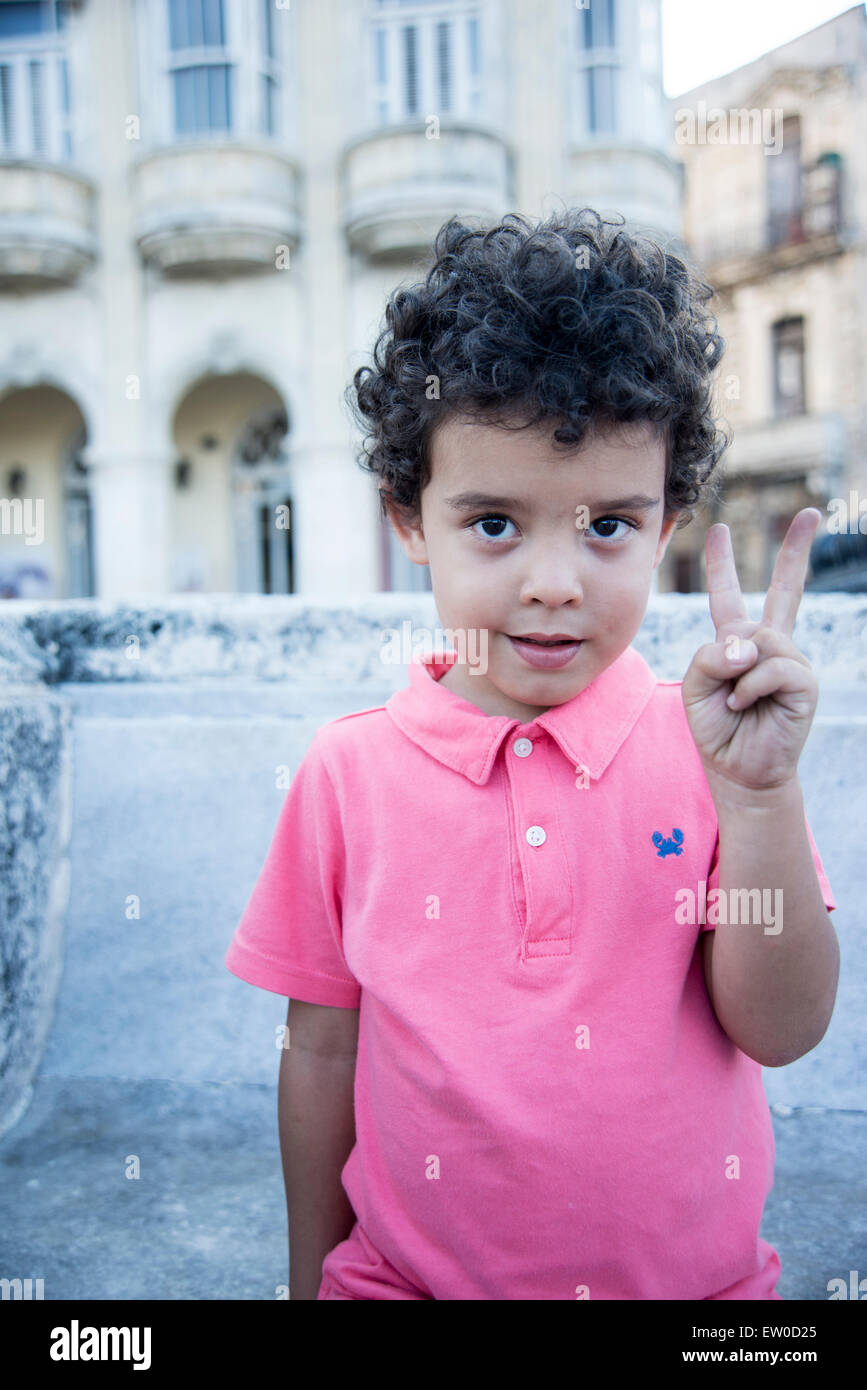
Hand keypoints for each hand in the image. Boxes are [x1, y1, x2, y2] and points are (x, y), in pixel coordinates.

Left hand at [681, 508, 821, 799]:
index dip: (723, 564)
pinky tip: (749, 705)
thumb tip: (750, 643)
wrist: (739, 770)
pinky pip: (770, 667)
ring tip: (737, 701)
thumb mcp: (696, 686)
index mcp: (736, 642)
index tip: (721, 530)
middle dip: (796, 551)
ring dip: (735, 673)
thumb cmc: (717, 727)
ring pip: (757, 641)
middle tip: (811, 514)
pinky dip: (750, 688)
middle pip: (784, 591)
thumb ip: (710, 655)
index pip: (727, 596)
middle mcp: (767, 645)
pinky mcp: (804, 680)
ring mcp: (789, 660)